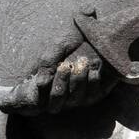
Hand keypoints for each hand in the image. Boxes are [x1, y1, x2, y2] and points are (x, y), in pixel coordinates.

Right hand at [0, 26, 120, 115]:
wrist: (99, 33)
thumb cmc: (73, 41)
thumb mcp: (58, 48)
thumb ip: (47, 63)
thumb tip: (41, 83)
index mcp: (48, 86)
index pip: (38, 102)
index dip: (42, 93)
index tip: (53, 69)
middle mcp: (63, 96)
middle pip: (56, 104)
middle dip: (60, 84)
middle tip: (65, 65)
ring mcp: (80, 97)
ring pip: (75, 100)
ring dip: (77, 80)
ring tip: (82, 61)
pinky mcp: (98, 94)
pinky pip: (94, 94)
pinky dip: (92, 80)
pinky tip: (94, 67)